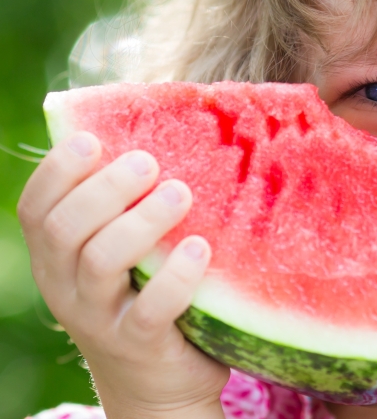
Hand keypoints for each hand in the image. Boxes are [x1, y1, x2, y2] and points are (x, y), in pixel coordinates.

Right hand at [17, 132, 228, 418]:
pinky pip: (150, 309)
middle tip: (148, 162)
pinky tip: (199, 248)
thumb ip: (124, 209)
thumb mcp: (122, 254)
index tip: (93, 139)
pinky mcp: (139, 344)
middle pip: (65, 228)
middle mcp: (65, 286)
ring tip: (180, 193)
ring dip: (142, 221)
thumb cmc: (144, 296)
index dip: (57, 170)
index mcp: (56, 257)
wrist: (158, 383)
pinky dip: (175, 275)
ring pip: (101, 261)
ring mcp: (98, 318)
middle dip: (105, 188)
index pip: (35, 208)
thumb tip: (156, 134)